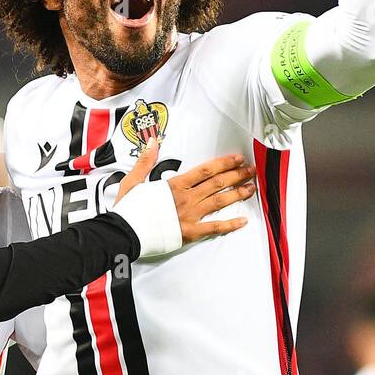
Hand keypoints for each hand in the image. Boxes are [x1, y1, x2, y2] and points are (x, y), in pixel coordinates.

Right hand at [115, 140, 256, 243]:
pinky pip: (214, 228)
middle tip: (251, 170)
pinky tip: (243, 221)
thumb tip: (153, 141)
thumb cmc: (127, 209)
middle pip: (217, 183)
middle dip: (236, 175)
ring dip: (237, 194)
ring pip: (220, 202)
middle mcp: (186, 198)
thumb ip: (145, 161)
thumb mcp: (132, 181)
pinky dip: (230, 224)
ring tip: (251, 188)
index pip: (205, 170)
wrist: (123, 232)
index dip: (223, 163)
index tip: (237, 159)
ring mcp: (190, 215)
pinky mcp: (190, 232)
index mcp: (174, 184)